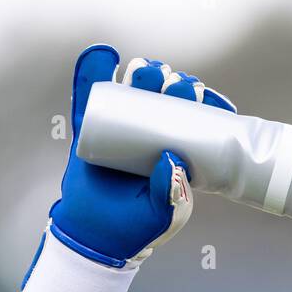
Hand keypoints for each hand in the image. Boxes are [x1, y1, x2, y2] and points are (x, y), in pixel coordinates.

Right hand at [35, 44, 236, 271]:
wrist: (96, 236)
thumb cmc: (136, 226)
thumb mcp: (164, 213)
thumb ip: (172, 192)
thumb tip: (172, 158)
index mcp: (174, 150)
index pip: (191, 118)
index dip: (199, 102)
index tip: (202, 95)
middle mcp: (150, 134)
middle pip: (163, 97)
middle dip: (172, 83)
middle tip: (174, 83)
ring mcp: (120, 127)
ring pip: (132, 90)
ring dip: (142, 73)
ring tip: (146, 72)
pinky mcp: (91, 128)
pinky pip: (89, 97)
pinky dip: (93, 72)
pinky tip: (102, 54)